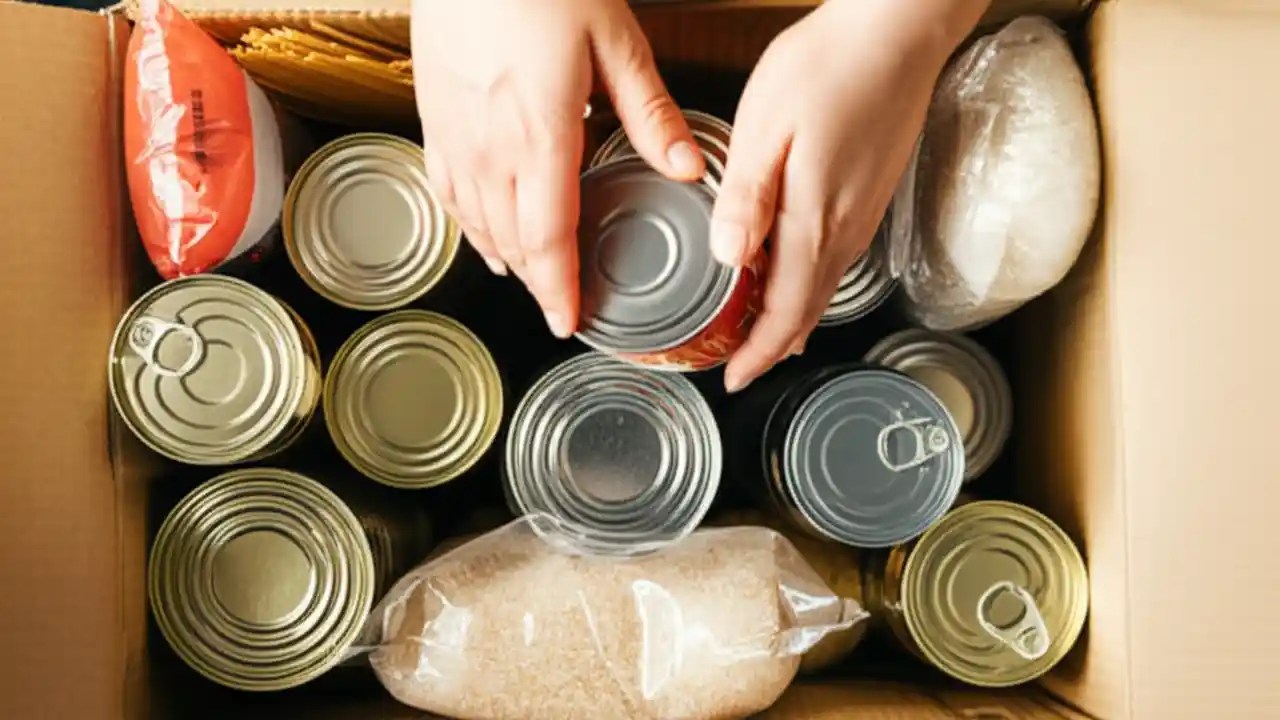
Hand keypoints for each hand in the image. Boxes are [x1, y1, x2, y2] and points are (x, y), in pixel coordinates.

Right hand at [411, 0, 704, 337]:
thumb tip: (688, 169)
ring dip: (504, 257)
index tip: (570, 321)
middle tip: (560, 306)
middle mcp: (490, 146)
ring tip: (530, 278)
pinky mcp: (433, 115)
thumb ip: (650, 114)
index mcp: (541, 136)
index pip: (548, 239)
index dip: (559, 289)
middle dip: (537, 283)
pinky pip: (445, 187)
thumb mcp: (614, 42)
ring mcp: (455, 133)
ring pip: (476, 220)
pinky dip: (467, 221)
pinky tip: (481, 231)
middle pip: (512, 240)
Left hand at [713, 0, 989, 391]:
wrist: (898, 30)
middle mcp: (847, 229)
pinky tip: (795, 273)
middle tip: (739, 364)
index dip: (758, 353)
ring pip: (825, 286)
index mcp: (815, 222)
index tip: (733, 378)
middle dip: (772, 345)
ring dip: (791, 316)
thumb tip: (728, 260)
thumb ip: (746, 198)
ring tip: (760, 333)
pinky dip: (810, 282)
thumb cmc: (828, 67)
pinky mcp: (873, 192)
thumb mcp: (766, 128)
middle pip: (808, 310)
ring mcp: (866, 212)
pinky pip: (838, 257)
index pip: (785, 312)